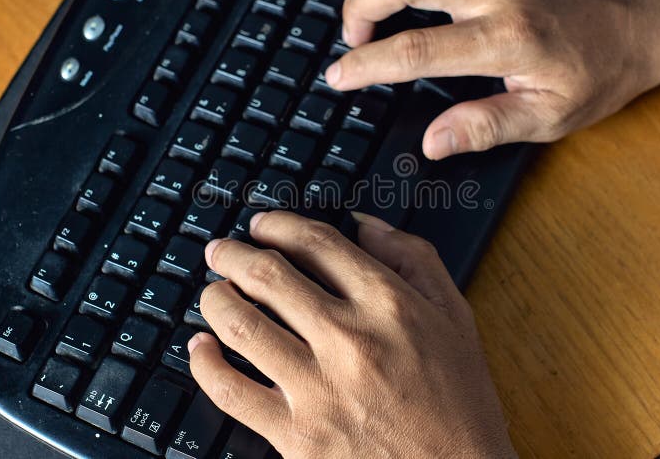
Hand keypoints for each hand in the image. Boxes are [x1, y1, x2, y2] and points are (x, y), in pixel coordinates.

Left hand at [188, 211, 515, 457]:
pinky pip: (231, 391)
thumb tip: (365, 225)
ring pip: (241, 325)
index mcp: (389, 305)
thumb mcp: (455, 315)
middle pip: (269, 276)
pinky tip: (200, 348)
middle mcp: (349, 338)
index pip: (317, 244)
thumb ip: (414, 258)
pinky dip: (204, 364)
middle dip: (234, 254)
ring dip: (215, 299)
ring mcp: (318, 388)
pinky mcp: (297, 435)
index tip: (262, 225)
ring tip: (212, 293)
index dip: (279, 224)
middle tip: (221, 251)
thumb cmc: (459, 401)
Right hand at [323, 0, 659, 158]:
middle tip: (352, 38)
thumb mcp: (550, 117)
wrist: (650, 15)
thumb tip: (434, 142)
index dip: (366, 65)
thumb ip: (486, 127)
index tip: (339, 77)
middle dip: (358, 7)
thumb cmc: (604, 69)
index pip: (415, 50)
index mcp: (507, 39)